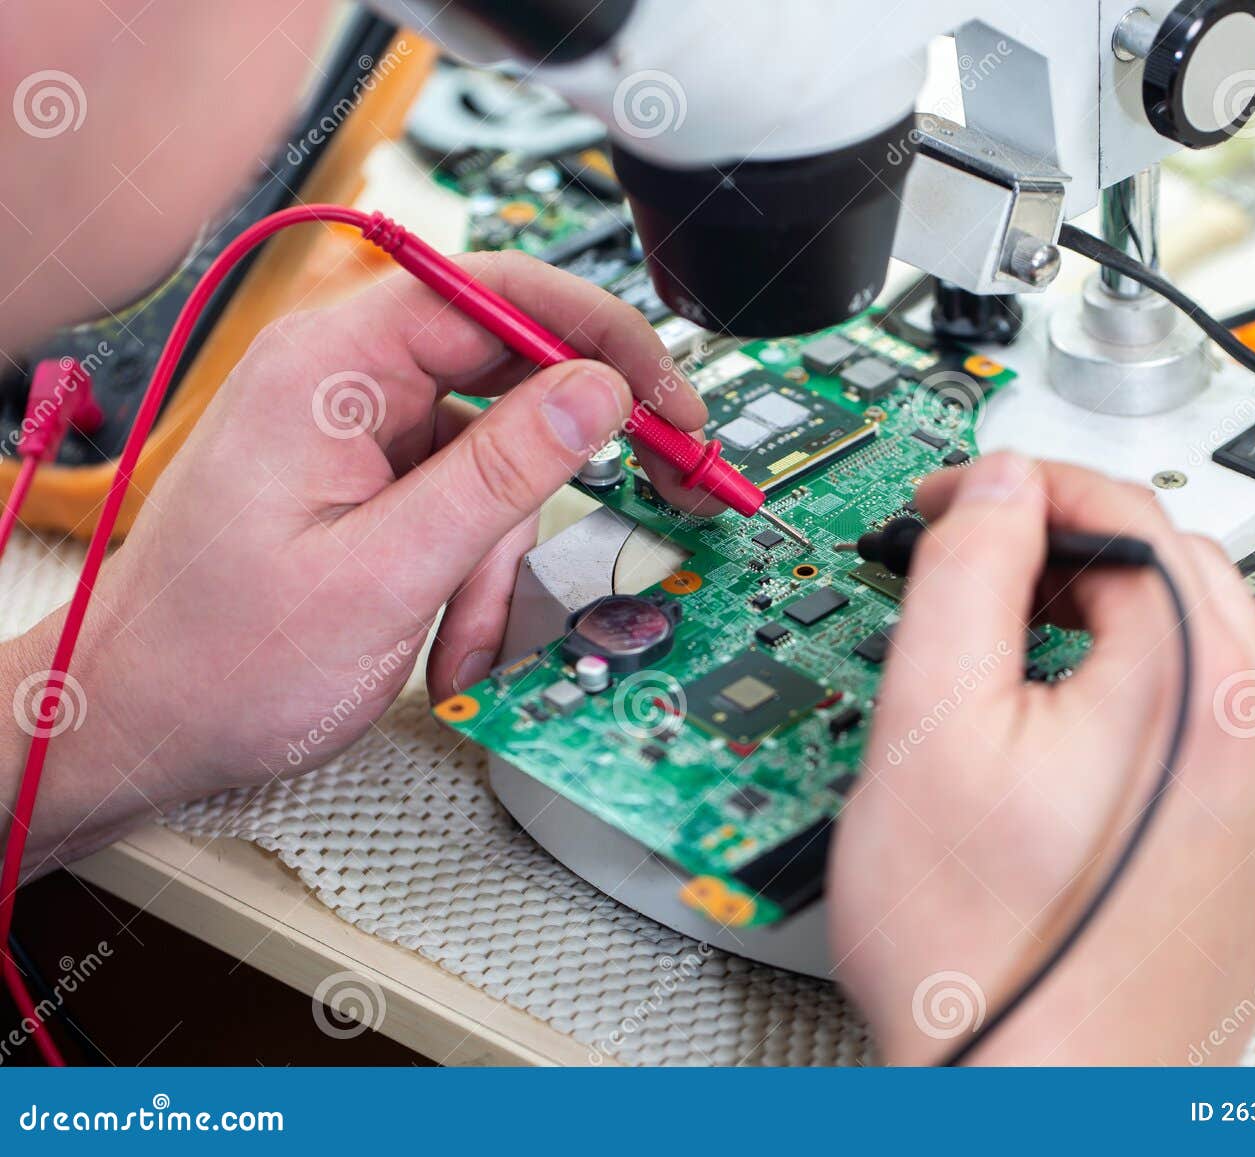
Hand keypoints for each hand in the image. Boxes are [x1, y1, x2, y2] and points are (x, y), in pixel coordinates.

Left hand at [1, 250, 707, 872]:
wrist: (137, 724)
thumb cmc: (220, 658)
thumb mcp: (385, 574)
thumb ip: (501, 475)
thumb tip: (600, 392)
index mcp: (331, 370)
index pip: (498, 296)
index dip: (603, 339)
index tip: (671, 401)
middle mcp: (344, 383)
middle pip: (510, 374)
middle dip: (567, 463)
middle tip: (661, 487)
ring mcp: (358, 434)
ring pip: (498, 458)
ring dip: (502, 557)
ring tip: (468, 636)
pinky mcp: (368, 483)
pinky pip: (464, 504)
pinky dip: (475, 573)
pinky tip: (449, 637)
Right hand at [828, 452, 1254, 1064]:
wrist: (1037, 1103)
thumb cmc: (982, 958)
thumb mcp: (929, 731)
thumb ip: (965, 577)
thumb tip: (996, 491)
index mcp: (1201, 684)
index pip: (1122, 513)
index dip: (1019, 490)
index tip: (957, 505)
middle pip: (1183, 562)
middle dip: (1074, 544)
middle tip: (984, 570)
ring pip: (1240, 629)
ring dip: (1154, 603)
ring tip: (1065, 635)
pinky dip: (1209, 680)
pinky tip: (1140, 717)